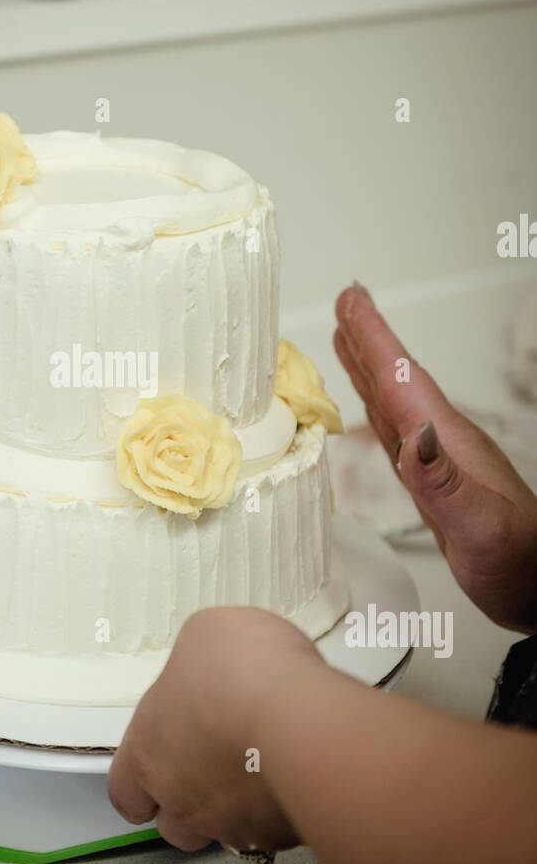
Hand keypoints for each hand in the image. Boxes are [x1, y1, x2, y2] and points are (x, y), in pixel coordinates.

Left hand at [108, 607, 321, 853]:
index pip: (125, 793)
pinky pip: (275, 830)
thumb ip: (196, 665)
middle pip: (175, 825)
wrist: (300, 718)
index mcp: (148, 753)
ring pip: (227, 834)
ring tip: (259, 772)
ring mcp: (231, 824)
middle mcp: (182, 799)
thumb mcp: (205, 636)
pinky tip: (295, 776)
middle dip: (190, 803)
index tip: (153, 774)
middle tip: (214, 765)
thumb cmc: (244, 676)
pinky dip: (281, 809)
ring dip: (236, 810)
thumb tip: (210, 664)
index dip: (140, 787)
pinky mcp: (279, 834)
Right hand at [335, 284, 536, 633]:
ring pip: (393, 403)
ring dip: (368, 369)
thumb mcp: (480, 526)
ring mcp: (437, 462)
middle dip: (367, 339)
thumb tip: (413, 437)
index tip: (352, 301)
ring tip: (345, 340)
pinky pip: (394, 434)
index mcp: (447, 442)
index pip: (405, 381)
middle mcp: (440, 444)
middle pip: (396, 380)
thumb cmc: (518, 563)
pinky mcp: (432, 484)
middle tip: (345, 301)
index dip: (376, 340)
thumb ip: (444, 483)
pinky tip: (368, 409)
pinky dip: (375, 411)